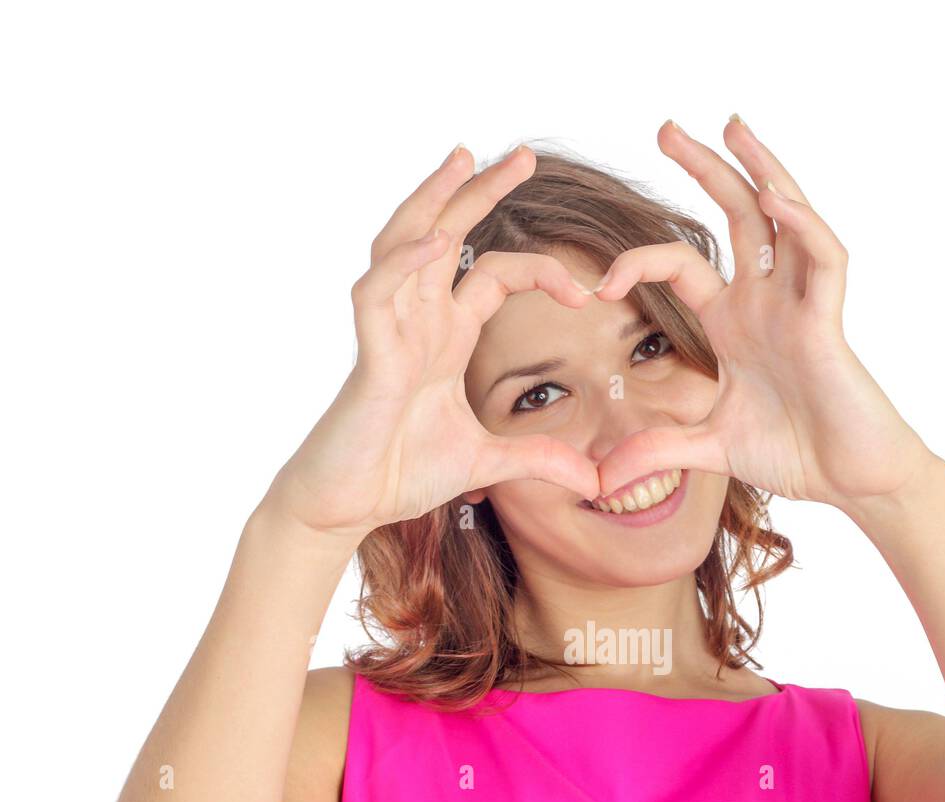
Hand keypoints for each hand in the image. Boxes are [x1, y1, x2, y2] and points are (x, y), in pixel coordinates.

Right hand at [263, 144, 598, 541]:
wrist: (349, 504)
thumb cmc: (400, 473)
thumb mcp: (487, 466)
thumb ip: (538, 461)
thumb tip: (595, 478)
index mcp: (447, 337)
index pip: (495, 276)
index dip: (541, 273)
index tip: (587, 294)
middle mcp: (418, 321)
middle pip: (448, 234)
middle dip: (482, 192)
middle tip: (524, 155)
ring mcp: (390, 332)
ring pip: (405, 243)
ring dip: (434, 199)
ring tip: (465, 158)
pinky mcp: (369, 356)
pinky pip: (379, 293)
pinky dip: (405, 262)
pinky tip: (437, 240)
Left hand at [592, 118, 934, 511]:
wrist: (850, 480)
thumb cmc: (796, 453)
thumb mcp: (712, 448)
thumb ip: (660, 450)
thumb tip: (601, 478)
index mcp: (734, 322)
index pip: (681, 267)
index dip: (639, 263)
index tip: (600, 284)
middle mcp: (766, 301)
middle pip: (736, 215)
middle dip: (704, 169)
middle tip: (664, 128)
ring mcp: (799, 306)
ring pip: (784, 218)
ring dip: (761, 170)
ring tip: (732, 127)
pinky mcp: (829, 323)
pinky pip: (823, 259)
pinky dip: (802, 226)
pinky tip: (774, 198)